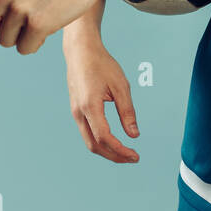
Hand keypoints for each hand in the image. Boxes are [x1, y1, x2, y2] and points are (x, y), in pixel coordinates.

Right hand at [65, 40, 139, 162]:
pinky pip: (87, 133)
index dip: (120, 150)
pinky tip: (114, 142)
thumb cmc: (102, 65)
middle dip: (114, 156)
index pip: (104, 137)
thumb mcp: (121, 86)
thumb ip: (127, 111)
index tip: (135, 155)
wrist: (81, 52)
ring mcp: (75, 113)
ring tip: (126, 153)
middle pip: (94, 146)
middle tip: (133, 158)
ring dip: (107, 151)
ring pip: (89, 141)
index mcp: (90, 106)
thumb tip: (134, 135)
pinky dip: (101, 142)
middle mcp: (79, 113)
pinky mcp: (76, 111)